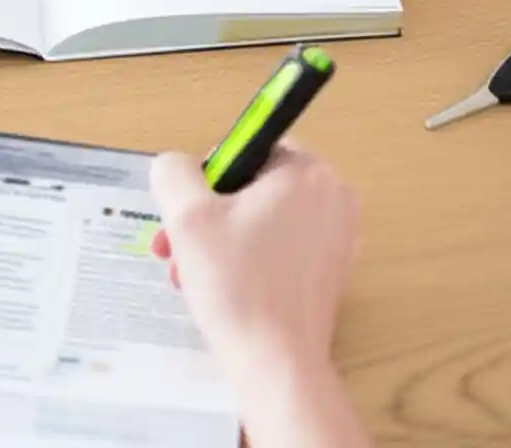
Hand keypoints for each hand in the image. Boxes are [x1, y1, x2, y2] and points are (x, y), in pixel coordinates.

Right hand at [149, 145, 356, 361]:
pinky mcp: (330, 271)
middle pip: (253, 187)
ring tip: (192, 271)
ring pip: (262, 220)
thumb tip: (175, 165)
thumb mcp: (187, 216)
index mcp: (307, 172)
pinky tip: (220, 286)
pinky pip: (279, 248)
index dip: (210, 176)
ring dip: (220, 239)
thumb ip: (174, 173)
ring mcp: (337, 236)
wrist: (274, 361)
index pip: (248, 148)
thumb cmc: (237, 286)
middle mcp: (333, 197)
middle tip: (178, 244)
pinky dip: (247, 260)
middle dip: (208, 215)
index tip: (190, 211)